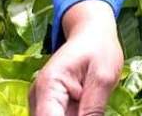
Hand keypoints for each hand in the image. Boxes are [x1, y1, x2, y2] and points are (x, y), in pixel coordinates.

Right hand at [29, 0, 122, 115]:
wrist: (92, 34)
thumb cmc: (99, 48)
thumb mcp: (104, 78)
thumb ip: (93, 110)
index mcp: (48, 85)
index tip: (85, 114)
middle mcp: (38, 97)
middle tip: (92, 108)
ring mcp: (41, 103)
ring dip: (74, 115)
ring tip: (91, 102)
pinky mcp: (49, 107)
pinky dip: (73, 115)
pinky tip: (86, 106)